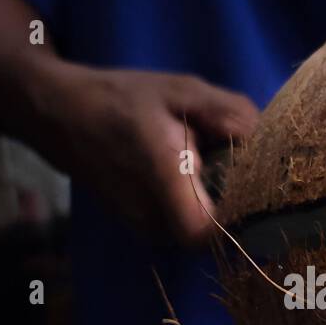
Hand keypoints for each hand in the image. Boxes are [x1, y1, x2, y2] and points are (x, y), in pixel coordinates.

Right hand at [34, 63, 257, 244]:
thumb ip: (228, 112)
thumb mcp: (181, 90)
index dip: (239, 220)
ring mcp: (144, 227)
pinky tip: (193, 174)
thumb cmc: (123, 98)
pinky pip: (184, 227)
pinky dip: (198, 206)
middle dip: (235, 205)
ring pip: (200, 231)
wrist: (60, 116)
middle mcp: (151, 214)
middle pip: (214, 234)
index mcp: (162, 175)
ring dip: (216, 204)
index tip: (256, 190)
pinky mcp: (143, 229)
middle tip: (239, 168)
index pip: (205, 233)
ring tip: (210, 165)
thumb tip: (265, 138)